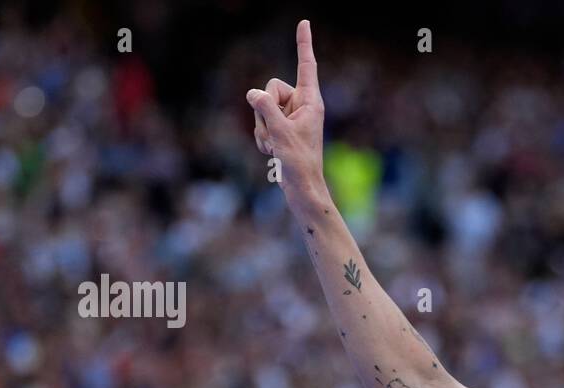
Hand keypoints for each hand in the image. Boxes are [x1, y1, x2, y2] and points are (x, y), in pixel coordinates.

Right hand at [247, 20, 324, 189]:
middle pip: (270, 88)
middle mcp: (301, 106)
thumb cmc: (298, 163)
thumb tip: (252, 94)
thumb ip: (265, 107)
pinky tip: (273, 153)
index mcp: (311, 101)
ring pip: (261, 108)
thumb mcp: (280, 132)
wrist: (302, 190)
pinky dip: (262, 138)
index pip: (306, 65)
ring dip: (262, 129)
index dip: (303, 43)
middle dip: (266, 110)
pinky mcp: (281, 130)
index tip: (304, 21)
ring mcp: (290, 118)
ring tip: (276, 147)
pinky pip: (260, 123)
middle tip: (277, 134)